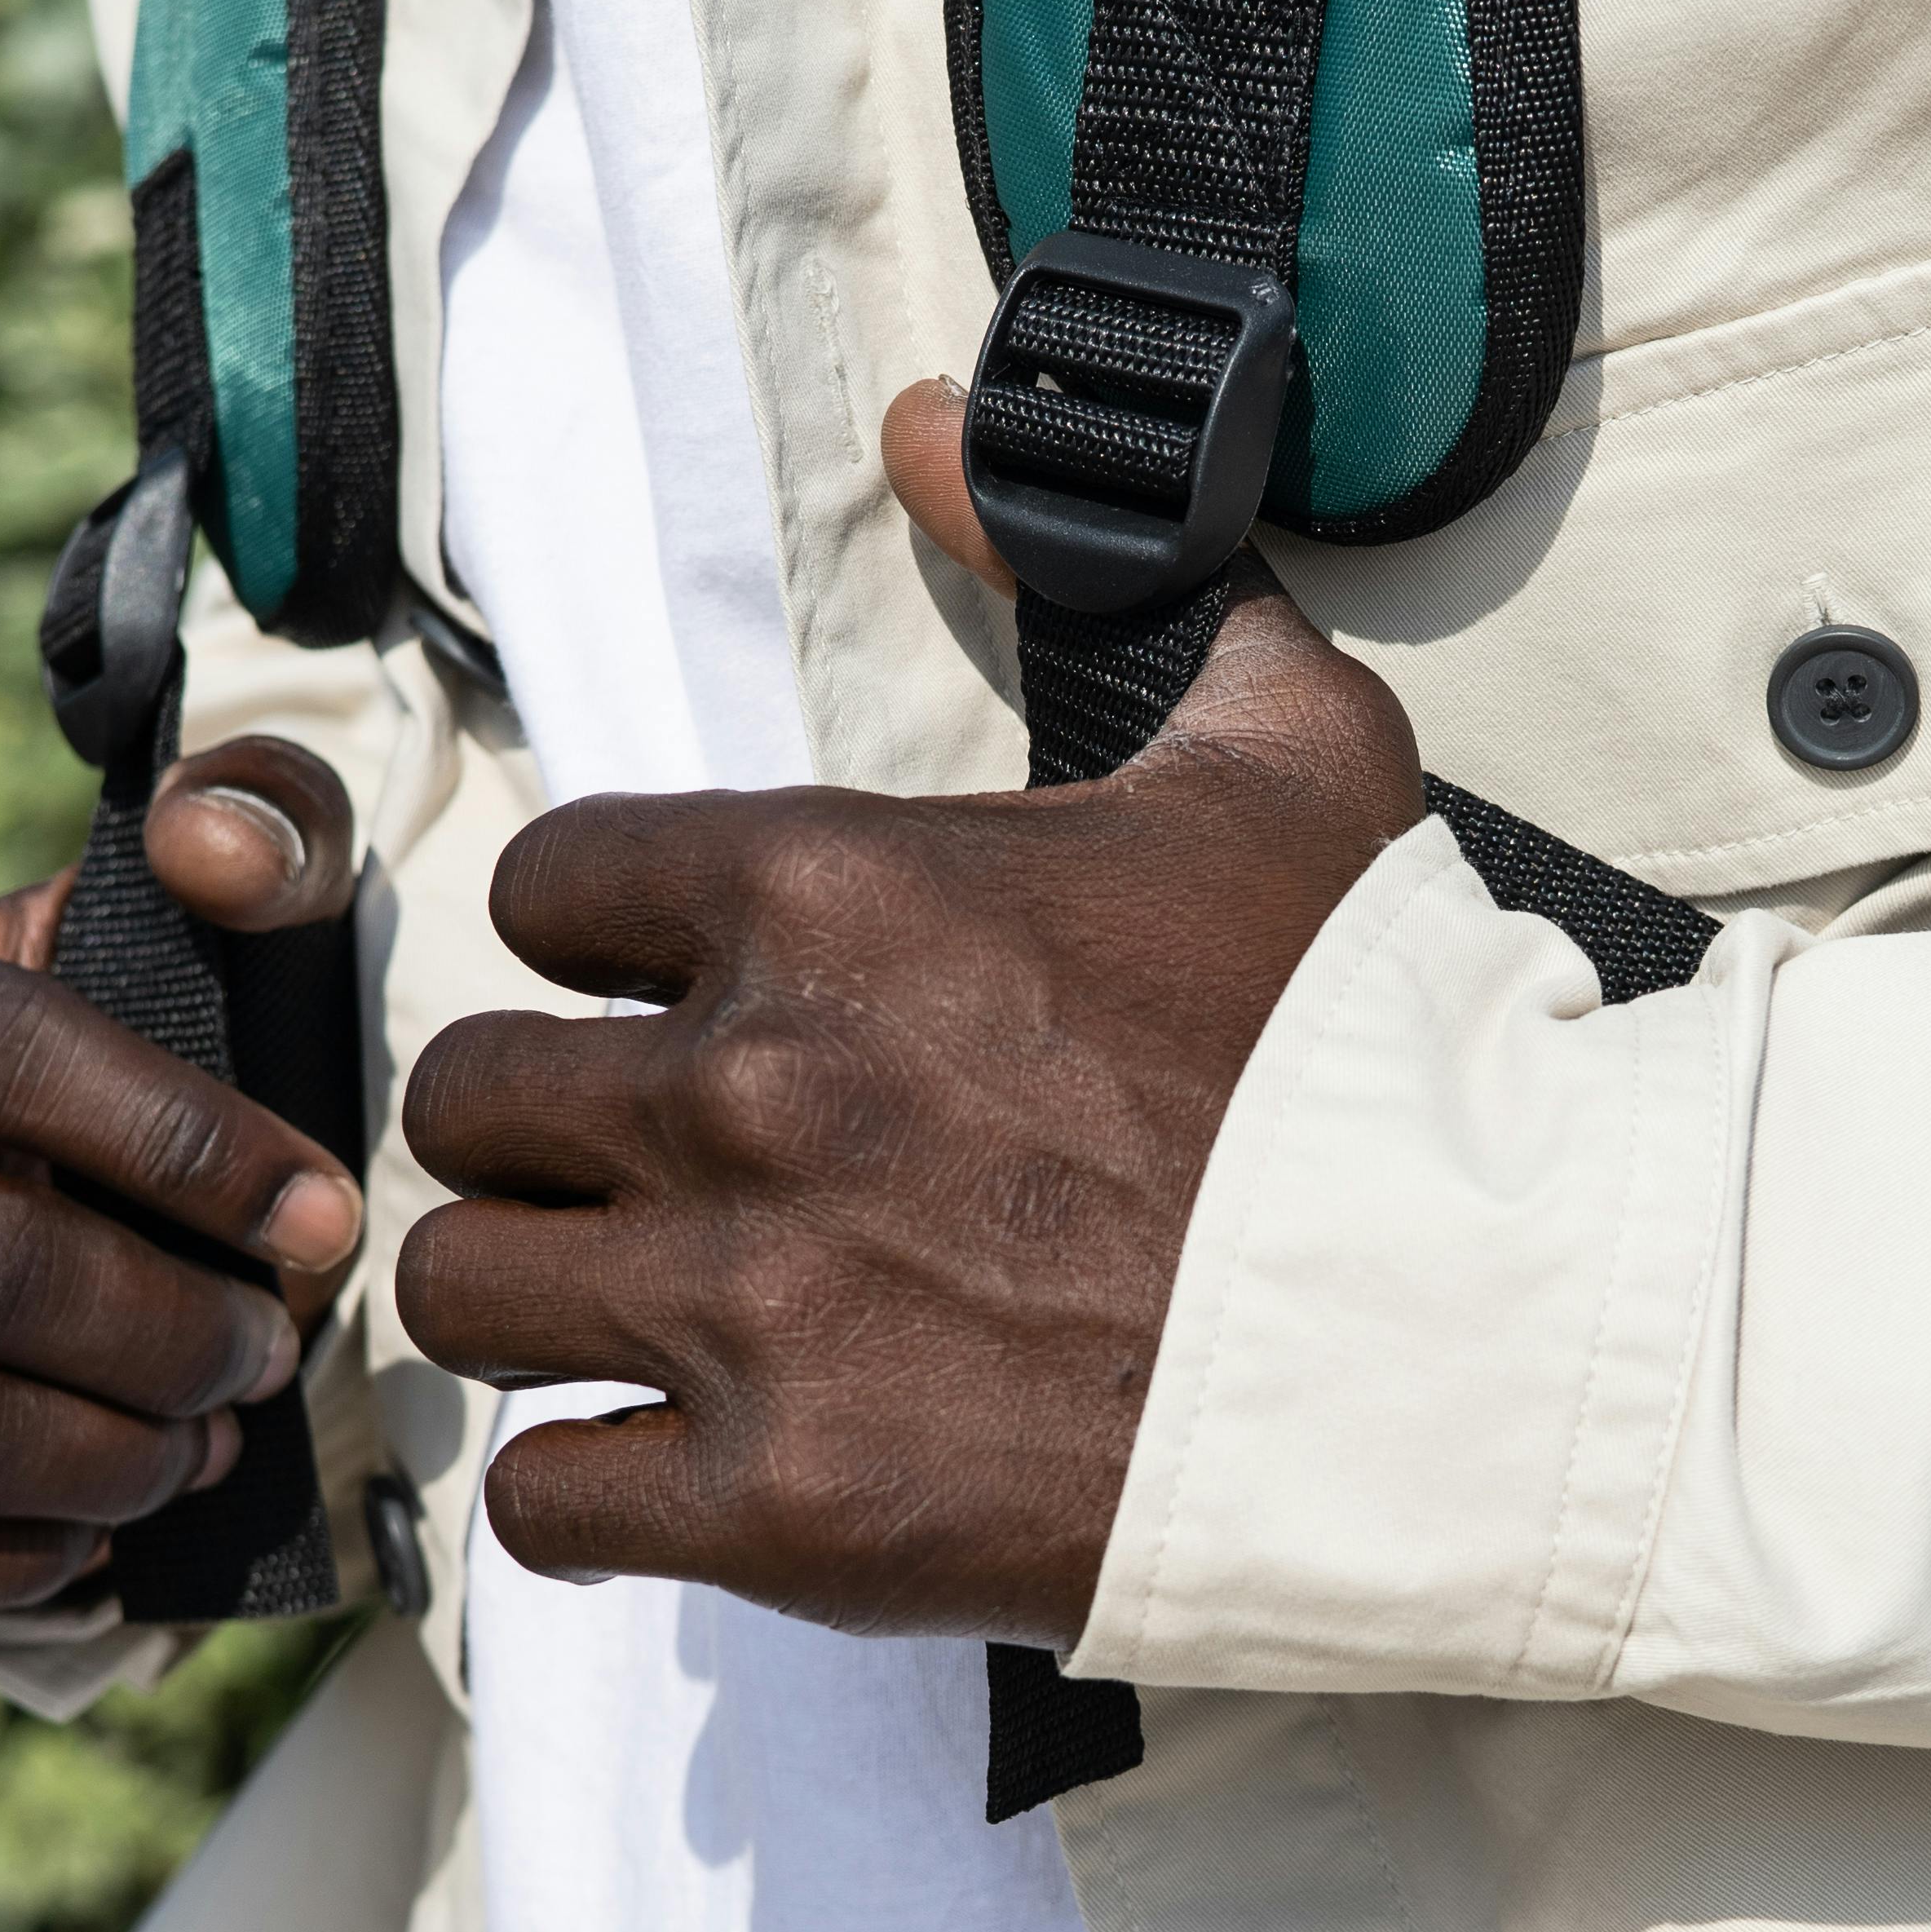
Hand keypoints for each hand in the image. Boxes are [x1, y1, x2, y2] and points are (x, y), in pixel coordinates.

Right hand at [0, 740, 367, 1625]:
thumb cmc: (83, 1060)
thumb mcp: (164, 926)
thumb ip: (253, 831)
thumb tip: (221, 847)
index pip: (14, 1053)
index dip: (195, 1151)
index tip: (327, 1222)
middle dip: (176, 1335)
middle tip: (270, 1358)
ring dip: (115, 1454)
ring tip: (205, 1441)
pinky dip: (9, 1557)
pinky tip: (91, 1521)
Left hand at [395, 389, 1420, 1647]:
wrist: (1463, 1335)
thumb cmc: (1370, 1054)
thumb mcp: (1281, 754)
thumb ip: (1097, 564)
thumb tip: (931, 426)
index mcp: (824, 893)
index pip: (550, 892)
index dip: (603, 948)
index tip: (678, 1004)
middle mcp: (750, 1090)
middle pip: (476, 1100)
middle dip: (547, 1135)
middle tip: (648, 1176)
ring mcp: (752, 1308)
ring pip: (468, 1294)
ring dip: (539, 1305)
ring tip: (633, 1322)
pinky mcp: (779, 1504)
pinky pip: (545, 1505)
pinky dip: (590, 1497)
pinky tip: (673, 1469)